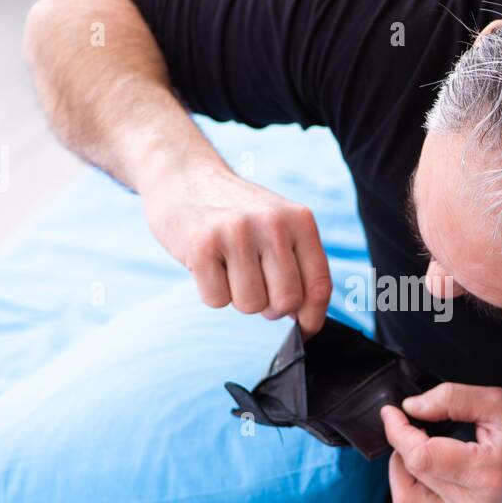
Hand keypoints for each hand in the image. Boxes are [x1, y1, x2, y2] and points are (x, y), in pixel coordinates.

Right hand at [141, 162, 332, 335]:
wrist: (182, 174)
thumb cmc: (234, 212)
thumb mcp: (277, 223)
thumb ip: (297, 263)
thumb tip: (306, 321)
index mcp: (299, 220)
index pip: (318, 286)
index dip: (311, 317)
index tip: (301, 328)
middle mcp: (272, 224)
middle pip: (285, 302)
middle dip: (269, 307)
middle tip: (254, 286)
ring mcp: (236, 233)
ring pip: (250, 305)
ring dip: (237, 297)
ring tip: (228, 268)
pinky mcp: (202, 245)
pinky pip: (216, 300)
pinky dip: (210, 291)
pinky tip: (207, 265)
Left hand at [379, 382, 501, 502]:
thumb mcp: (501, 403)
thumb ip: (452, 399)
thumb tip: (412, 407)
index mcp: (487, 472)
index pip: (420, 457)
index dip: (398, 431)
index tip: (393, 412)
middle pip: (411, 474)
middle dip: (401, 442)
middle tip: (412, 420)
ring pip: (408, 495)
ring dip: (403, 464)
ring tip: (420, 442)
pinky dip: (414, 481)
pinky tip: (429, 462)